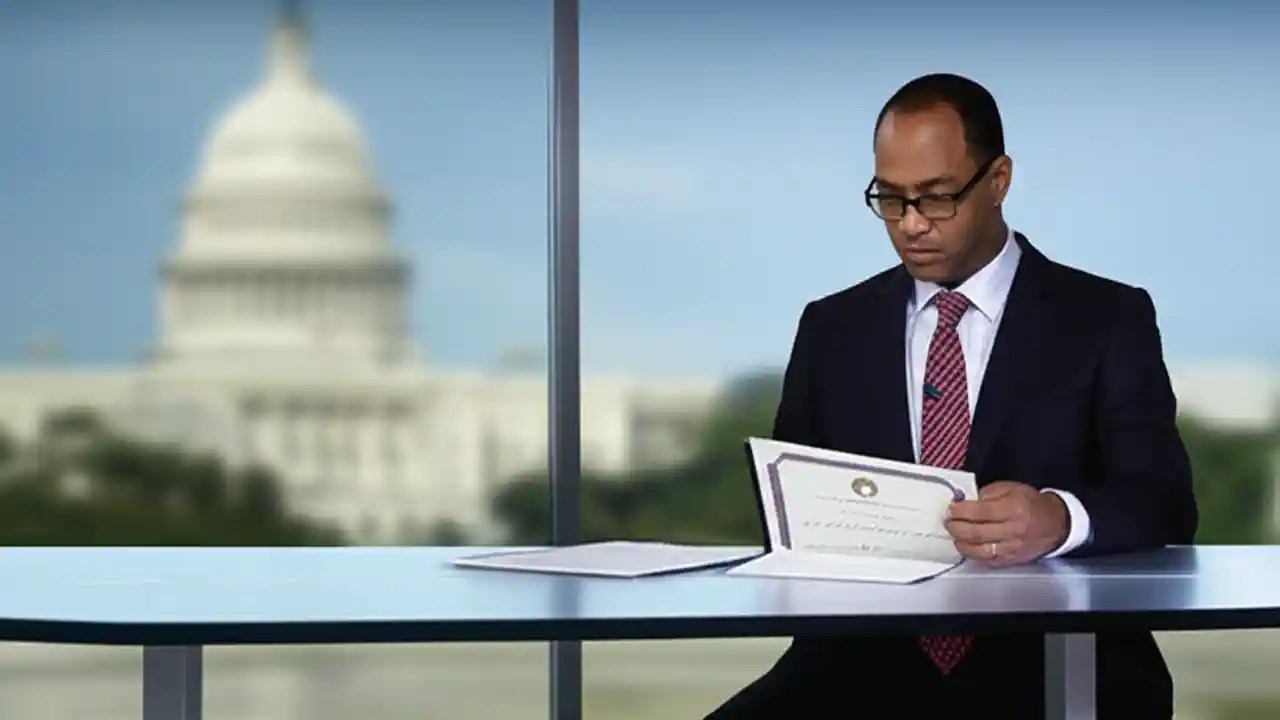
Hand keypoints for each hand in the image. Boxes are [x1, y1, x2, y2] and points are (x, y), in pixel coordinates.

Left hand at [944, 481, 1069, 566]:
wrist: (1056, 523)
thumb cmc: (1031, 504)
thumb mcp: (1010, 489)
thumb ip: (986, 494)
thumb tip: (965, 502)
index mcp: (1012, 509)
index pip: (978, 512)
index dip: (959, 511)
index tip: (950, 509)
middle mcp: (1013, 530)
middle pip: (975, 532)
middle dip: (955, 527)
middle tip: (948, 522)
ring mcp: (1012, 548)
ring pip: (979, 550)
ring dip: (961, 543)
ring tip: (955, 535)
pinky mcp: (1013, 560)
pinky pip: (988, 562)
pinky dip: (974, 555)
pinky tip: (968, 547)